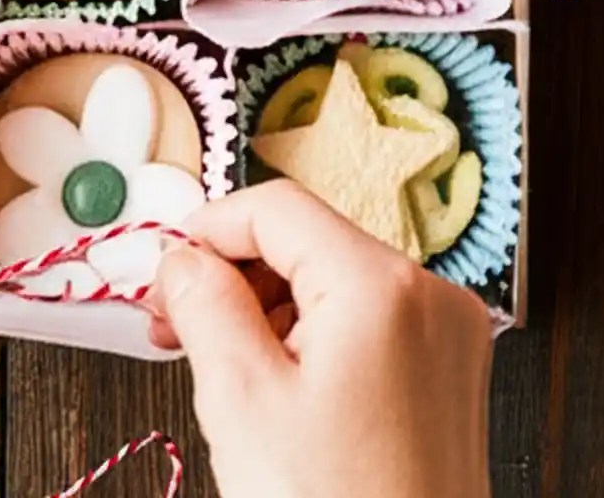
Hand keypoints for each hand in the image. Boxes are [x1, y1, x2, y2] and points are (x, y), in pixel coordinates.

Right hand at [151, 180, 493, 497]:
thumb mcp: (239, 396)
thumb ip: (202, 303)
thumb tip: (180, 259)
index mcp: (380, 287)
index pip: (276, 208)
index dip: (205, 230)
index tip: (160, 269)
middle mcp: (427, 297)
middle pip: (303, 241)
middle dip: (229, 274)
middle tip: (171, 322)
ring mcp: (442, 334)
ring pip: (326, 281)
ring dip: (259, 307)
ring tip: (210, 359)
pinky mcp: (441, 370)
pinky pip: (357, 321)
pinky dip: (301, 335)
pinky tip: (262, 377)